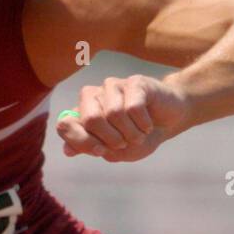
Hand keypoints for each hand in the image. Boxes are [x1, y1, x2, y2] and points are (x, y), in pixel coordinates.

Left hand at [56, 75, 190, 162]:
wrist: (168, 121)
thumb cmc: (138, 136)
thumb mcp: (115, 151)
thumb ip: (91, 149)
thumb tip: (66, 151)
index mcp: (82, 114)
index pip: (65, 125)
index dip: (81, 141)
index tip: (101, 151)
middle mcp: (93, 97)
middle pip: (91, 119)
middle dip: (111, 139)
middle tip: (125, 143)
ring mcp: (112, 86)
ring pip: (114, 114)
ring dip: (131, 133)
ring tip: (139, 135)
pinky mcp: (134, 82)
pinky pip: (133, 108)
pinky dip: (143, 124)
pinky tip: (148, 125)